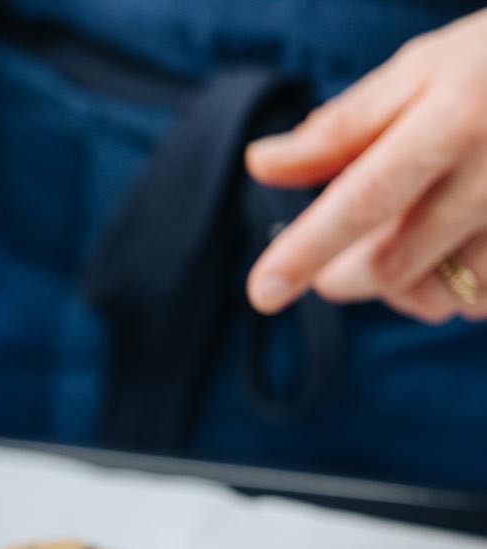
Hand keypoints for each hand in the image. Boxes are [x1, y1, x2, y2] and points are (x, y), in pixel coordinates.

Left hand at [246, 9, 486, 321]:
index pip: (364, 200)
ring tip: (394, 251)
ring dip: (400, 289)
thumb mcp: (417, 73)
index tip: (261, 294)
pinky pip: (482, 299)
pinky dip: (451, 293)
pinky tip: (444, 259)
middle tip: (330, 270)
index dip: (308, 251)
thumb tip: (260, 165)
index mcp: (450, 124)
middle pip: (394, 263)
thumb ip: (340, 129)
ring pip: (440, 293)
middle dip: (342, 277)